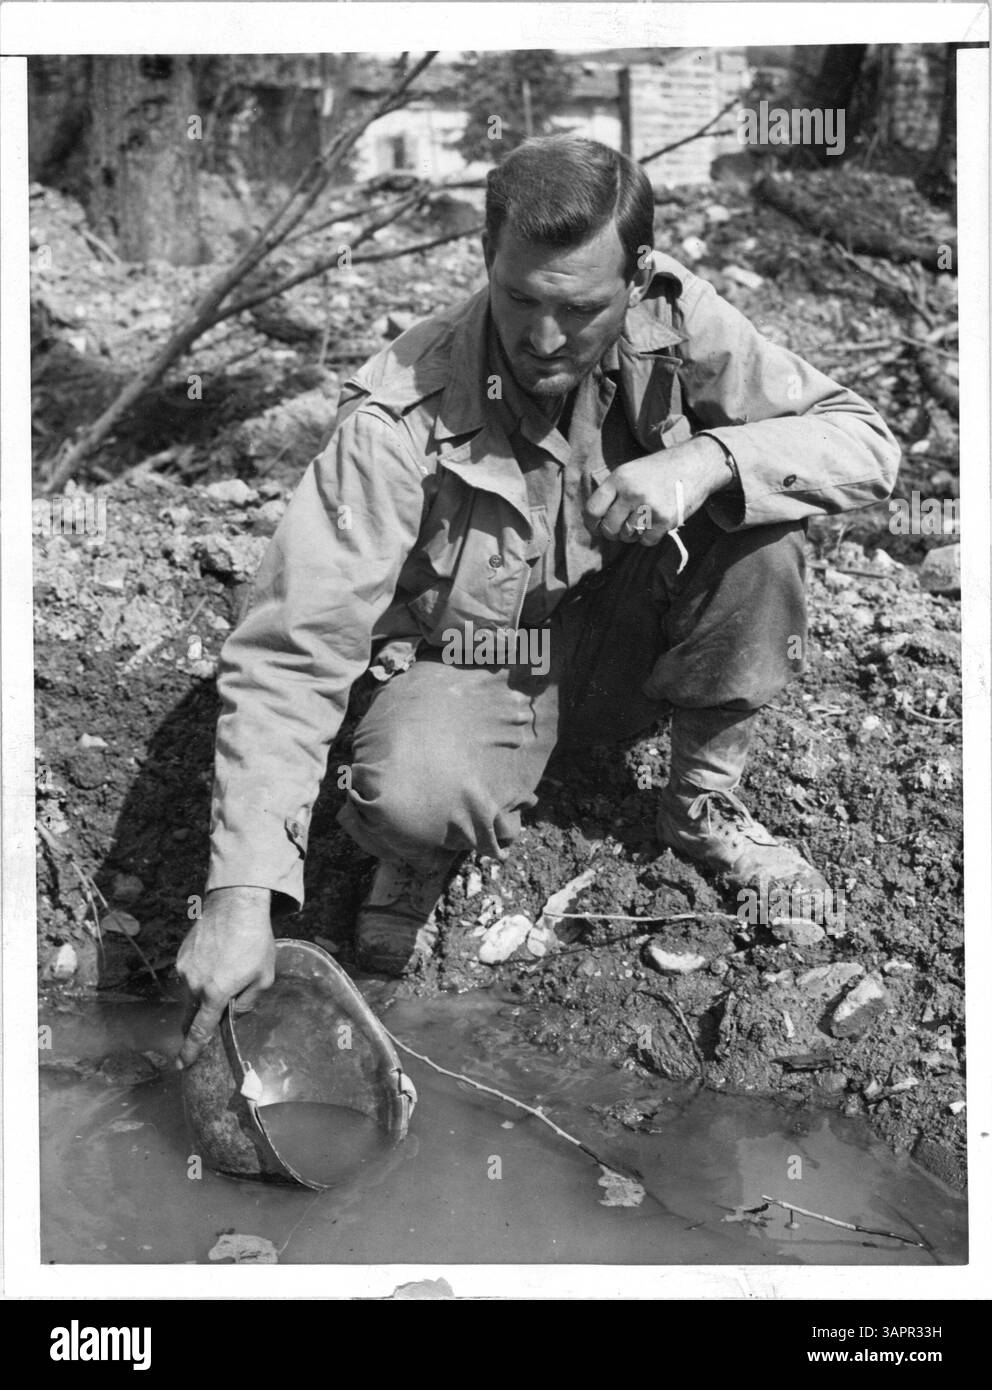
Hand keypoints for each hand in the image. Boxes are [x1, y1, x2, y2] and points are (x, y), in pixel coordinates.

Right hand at [175, 886, 274, 1067]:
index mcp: (215, 993)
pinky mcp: (181, 955)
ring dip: (202, 994)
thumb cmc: (254, 941)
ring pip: (190, 993)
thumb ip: (248, 1001)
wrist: (236, 905)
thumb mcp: (264, 977)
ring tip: (223, 975)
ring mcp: (185, 968)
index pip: (200, 1030)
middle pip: (190, 1015)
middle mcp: (194, 983)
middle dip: (194, 1026)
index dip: (191, 1050)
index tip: (183, 1064)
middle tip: (202, 1029)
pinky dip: (199, 975)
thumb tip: (236, 1012)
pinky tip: (216, 961)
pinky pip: (188, 974)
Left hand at [584, 435, 728, 545]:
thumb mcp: (631, 471)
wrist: (694, 464)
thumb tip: (594, 520)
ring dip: (632, 535)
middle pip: (609, 527)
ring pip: (627, 536)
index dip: (592, 524)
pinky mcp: (665, 518)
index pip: (592, 510)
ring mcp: (648, 506)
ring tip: (641, 523)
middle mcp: (631, 492)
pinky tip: (654, 525)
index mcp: (619, 478)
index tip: (597, 528)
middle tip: (620, 530)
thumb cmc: (659, 470)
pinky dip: (649, 538)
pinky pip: (646, 541)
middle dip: (613, 533)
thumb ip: (613, 492)